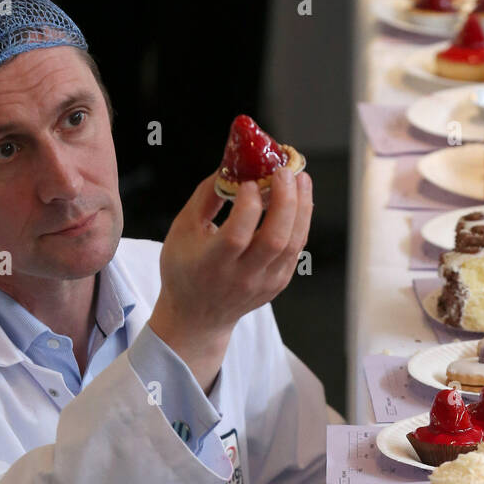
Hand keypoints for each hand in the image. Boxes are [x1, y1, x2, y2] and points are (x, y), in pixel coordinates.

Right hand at [149, 167, 312, 392]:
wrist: (197, 317)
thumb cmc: (185, 269)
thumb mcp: (182, 230)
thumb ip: (206, 197)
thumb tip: (232, 166)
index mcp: (212, 265)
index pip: (238, 236)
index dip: (249, 206)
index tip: (250, 181)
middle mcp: (241, 278)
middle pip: (274, 239)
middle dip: (285, 200)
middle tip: (284, 171)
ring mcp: (264, 284)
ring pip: (293, 244)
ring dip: (301, 207)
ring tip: (300, 178)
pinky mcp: (278, 283)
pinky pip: (296, 250)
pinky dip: (301, 222)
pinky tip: (299, 200)